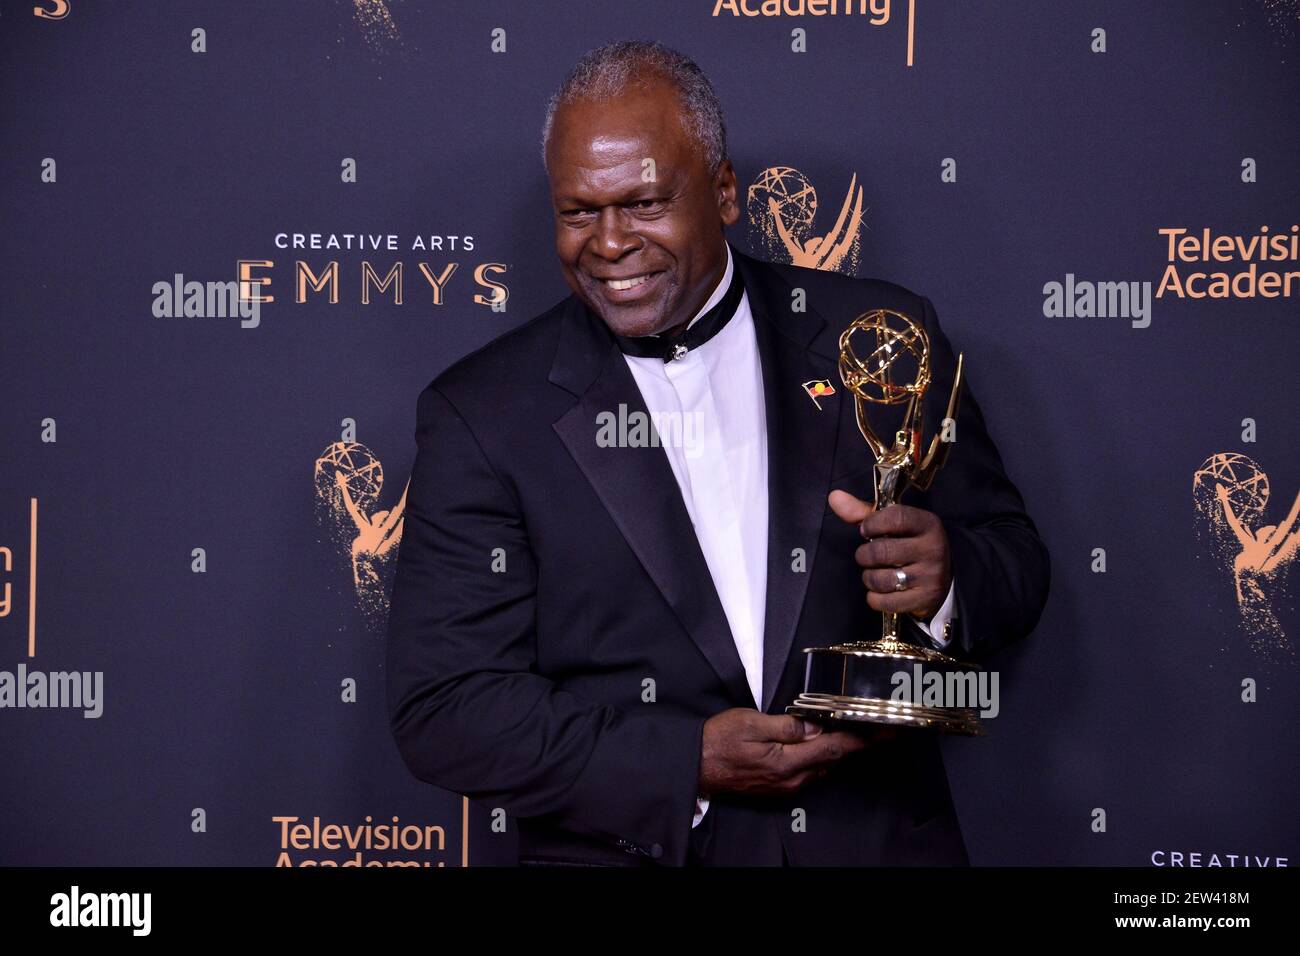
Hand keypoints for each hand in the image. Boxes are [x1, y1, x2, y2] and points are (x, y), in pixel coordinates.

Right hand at [698, 708, 892, 797]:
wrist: (695, 766)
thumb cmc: (717, 741)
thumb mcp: (750, 723)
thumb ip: (786, 726)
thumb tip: (815, 727)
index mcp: (786, 763)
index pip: (835, 748)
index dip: (864, 739)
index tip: (885, 732)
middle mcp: (791, 780)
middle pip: (834, 759)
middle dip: (855, 742)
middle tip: (874, 725)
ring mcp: (785, 786)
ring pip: (823, 766)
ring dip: (837, 749)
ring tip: (851, 729)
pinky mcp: (778, 787)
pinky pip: (809, 772)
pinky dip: (821, 756)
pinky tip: (820, 743)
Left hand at [827, 489, 951, 620]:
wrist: (943, 578)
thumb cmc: (909, 544)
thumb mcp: (893, 525)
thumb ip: (863, 512)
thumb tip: (834, 497)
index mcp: (927, 524)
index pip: (895, 518)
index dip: (872, 524)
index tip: (865, 530)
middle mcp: (933, 548)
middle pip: (882, 552)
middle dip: (864, 555)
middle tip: (867, 556)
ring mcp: (931, 576)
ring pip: (881, 579)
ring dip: (869, 578)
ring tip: (874, 573)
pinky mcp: (925, 599)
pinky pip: (885, 601)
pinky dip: (875, 598)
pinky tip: (881, 591)